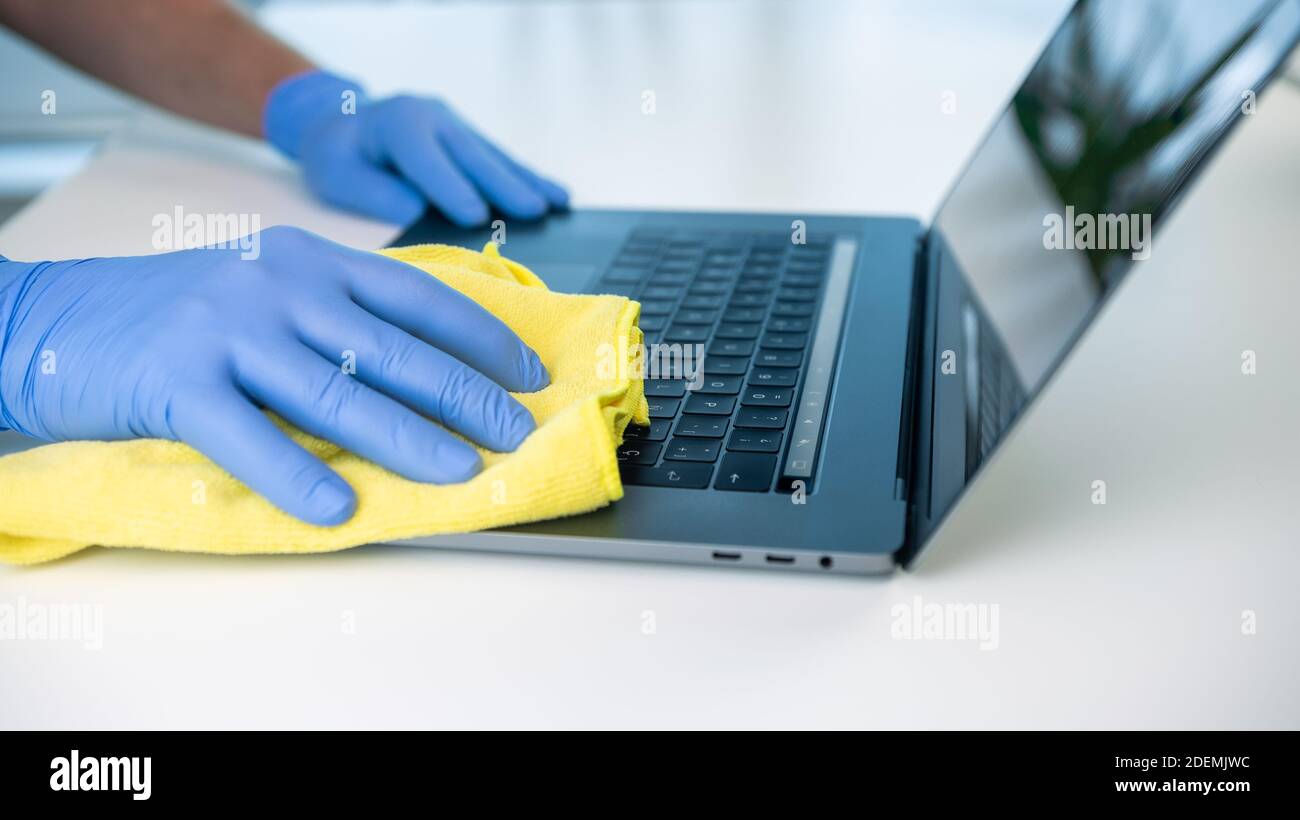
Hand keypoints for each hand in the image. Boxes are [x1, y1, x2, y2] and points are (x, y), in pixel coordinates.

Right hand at [0, 226, 548, 524]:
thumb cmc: (173, 315)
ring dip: (409, 438)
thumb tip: (423, 373)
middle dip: (467, 395)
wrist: (47, 318)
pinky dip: (298, 476)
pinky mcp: (176, 380)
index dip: (482, 338)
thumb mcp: (262, 290)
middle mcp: (277, 285)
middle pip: (393, 348)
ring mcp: (226, 328)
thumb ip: (332, 317)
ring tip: (462, 473)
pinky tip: (342, 508)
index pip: (417, 298)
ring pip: (337, 393)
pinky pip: (251, 436)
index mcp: (308, 260)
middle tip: (518, 434)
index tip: (528, 376)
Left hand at [264, 70, 568, 225]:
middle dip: (504, 185)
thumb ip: (379, 195)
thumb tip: (422, 211)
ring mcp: (454, 123)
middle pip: (472, 156)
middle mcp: (432, 115)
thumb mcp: (340, 178)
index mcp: (397, 123)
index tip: (477, 216)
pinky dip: (525, 177)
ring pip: (493, 156)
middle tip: (535, 211)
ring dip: (527, 181)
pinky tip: (555, 193)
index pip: (427, 158)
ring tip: (560, 202)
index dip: (451, 187)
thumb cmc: (338, 157)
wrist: (339, 122)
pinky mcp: (467, 137)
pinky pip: (498, 159)